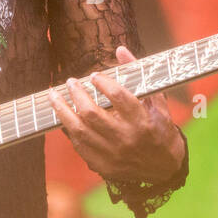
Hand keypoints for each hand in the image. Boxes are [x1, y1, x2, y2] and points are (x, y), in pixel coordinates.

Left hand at [48, 46, 185, 182]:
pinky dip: (69, 130)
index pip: (119, 98)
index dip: (104, 83)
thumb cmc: (159, 129)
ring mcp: (113, 154)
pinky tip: (64, 117)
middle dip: (77, 95)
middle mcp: (126, 138)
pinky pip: (79, 146)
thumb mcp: (157, 102)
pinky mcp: (104, 166)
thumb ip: (138, 75)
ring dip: (63, 111)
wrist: (163, 168)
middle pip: (92, 114)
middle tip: (70, 82)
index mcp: (142, 121)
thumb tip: (121, 49)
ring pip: (80, 131)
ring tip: (54, 96)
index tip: (94, 75)